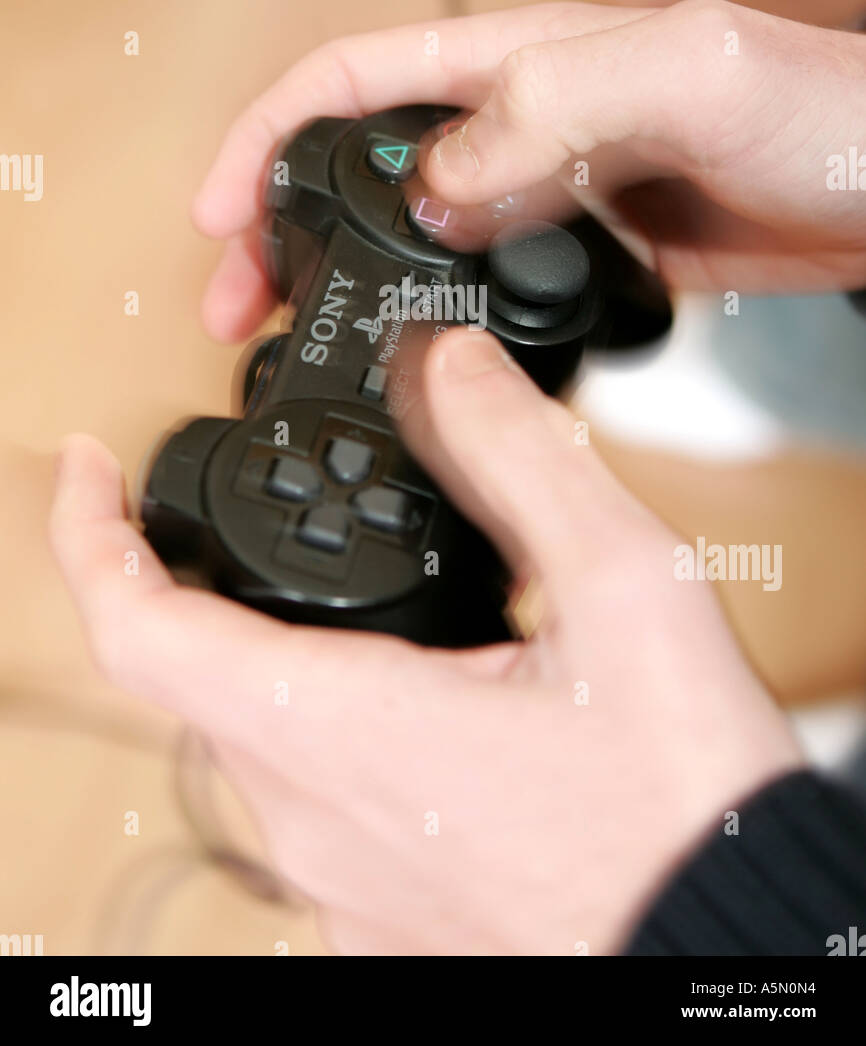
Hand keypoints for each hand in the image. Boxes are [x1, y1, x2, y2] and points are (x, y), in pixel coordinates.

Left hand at [50, 328, 799, 954]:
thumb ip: (519, 458)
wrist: (733, 952)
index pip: (138, 627)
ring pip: (252, 736)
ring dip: (267, 648)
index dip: (91, 534)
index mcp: (338, 728)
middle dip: (200, 576)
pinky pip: (308, 799)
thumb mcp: (623, 591)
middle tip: (248, 505)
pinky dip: (320, 721)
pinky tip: (398, 694)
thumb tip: (448, 365)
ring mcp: (339, 880)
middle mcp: (311, 817)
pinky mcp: (381, 914)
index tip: (88, 469)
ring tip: (324, 584)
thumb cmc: (680, 803)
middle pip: (193, 673)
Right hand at [192, 0, 865, 345]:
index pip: (358, 77)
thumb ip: (551, 108)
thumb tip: (439, 191)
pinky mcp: (594, 259)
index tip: (220, 210)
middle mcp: (527, 123)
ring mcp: (555, 195)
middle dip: (281, 221)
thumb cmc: (829, 107)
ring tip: (301, 333)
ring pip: (416, 232)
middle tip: (237, 301)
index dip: (269, 134)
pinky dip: (432, 318)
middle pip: (364, 161)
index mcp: (524, 57)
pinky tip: (418, 359)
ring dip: (344, 275)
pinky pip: (486, 286)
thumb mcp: (688, 69)